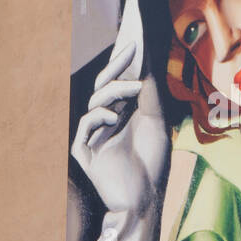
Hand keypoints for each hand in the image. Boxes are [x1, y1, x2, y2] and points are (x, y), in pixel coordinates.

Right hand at [71, 42, 170, 216]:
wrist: (146, 199)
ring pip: (94, 102)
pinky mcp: (84, 152)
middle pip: (103, 86)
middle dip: (116, 67)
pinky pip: (84, 126)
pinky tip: (114, 117)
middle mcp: (104, 122)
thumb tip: (144, 65)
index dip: (123, 62)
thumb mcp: (156, 122)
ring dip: (115, 90)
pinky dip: (99, 117)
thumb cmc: (152, 163)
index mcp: (121, 114)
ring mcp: (93, 136)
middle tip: (131, 49)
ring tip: (135, 87)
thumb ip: (148, 95)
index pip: (117, 82)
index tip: (135, 41)